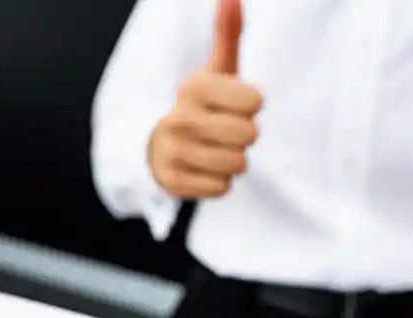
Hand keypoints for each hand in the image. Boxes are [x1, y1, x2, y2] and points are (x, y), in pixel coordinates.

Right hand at [149, 0, 261, 198]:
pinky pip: (221, 188)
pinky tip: (203, 168)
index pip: (254, 103)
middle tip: (224, 130)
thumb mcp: (215, 71)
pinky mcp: (172, 182)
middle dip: (243, 136)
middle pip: (248, 136)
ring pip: (236, 164)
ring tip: (214, 149)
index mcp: (193, 86)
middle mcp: (179, 117)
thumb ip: (227, 34)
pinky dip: (218, 181)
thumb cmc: (202, 105)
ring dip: (232, 160)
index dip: (250, 107)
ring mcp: (173, 151)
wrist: (158, 146)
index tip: (233, 104)